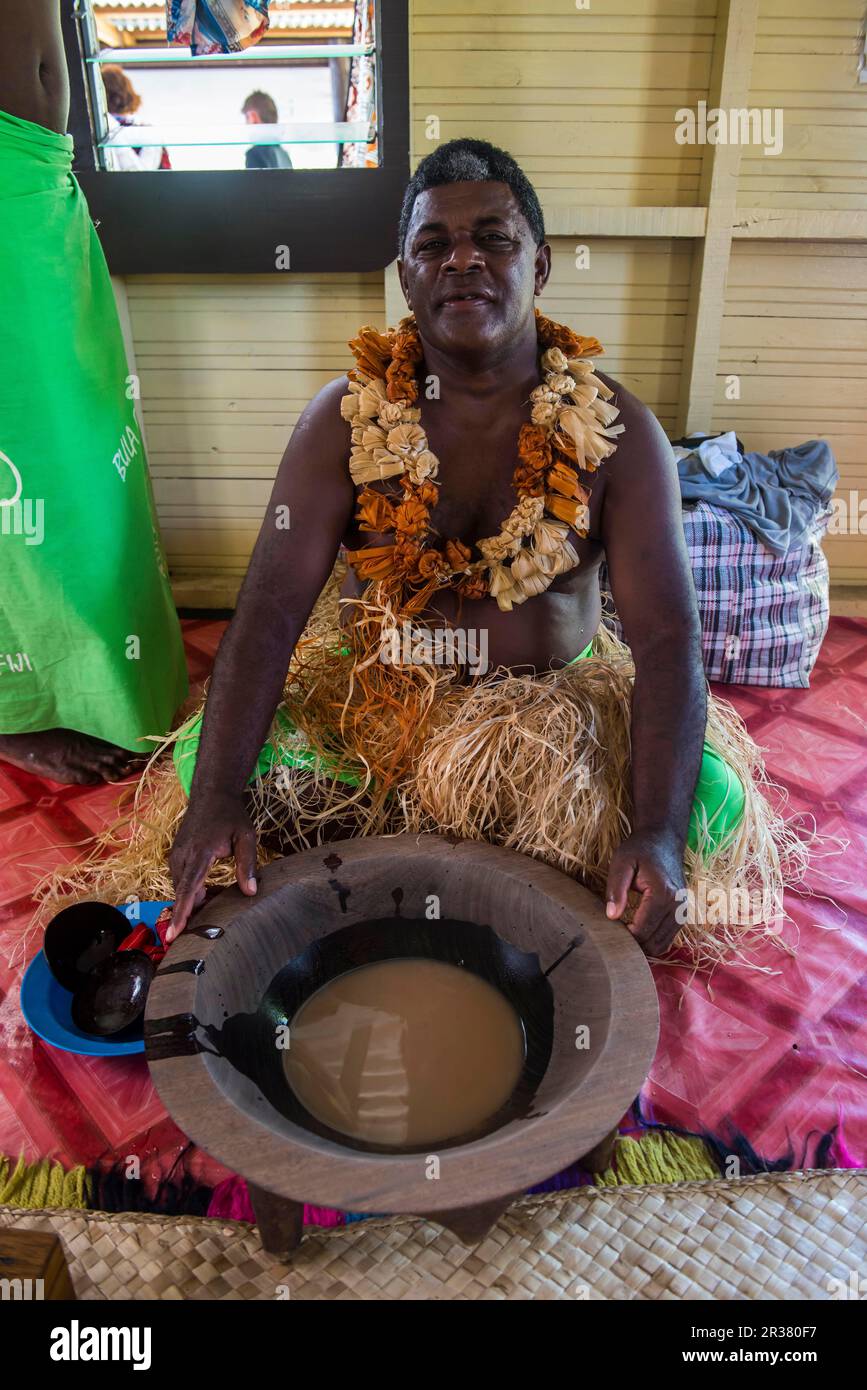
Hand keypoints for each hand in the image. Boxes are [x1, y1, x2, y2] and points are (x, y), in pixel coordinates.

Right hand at [167, 791, 257, 940]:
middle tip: (213, 922)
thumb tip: (250, 892)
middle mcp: (182, 856)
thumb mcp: (246, 836)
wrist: (211, 795)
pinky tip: (209, 891)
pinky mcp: (175, 857)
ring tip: (216, 900)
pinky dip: (192, 891)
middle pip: (183, 894)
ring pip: (181, 889)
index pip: (187, 889)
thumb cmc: (231, 816)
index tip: (173, 934)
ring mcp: (176, 856)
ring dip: (195, 900)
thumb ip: (248, 865)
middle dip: (193, 912)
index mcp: (200, 852)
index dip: (181, 913)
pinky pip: (181, 881)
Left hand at [604, 828, 685, 956]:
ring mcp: (683, 910)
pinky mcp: (683, 913)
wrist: (664, 839)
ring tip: (626, 930)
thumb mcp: (621, 862)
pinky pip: (669, 938)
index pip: (642, 931)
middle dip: (633, 943)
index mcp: (663, 893)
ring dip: (644, 944)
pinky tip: (639, 929)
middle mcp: (678, 905)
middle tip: (615, 930)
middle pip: (653, 942)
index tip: (609, 926)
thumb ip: (616, 889)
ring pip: (662, 945)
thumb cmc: (639, 849)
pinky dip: (654, 940)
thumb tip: (611, 916)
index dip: (623, 935)